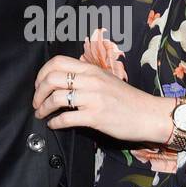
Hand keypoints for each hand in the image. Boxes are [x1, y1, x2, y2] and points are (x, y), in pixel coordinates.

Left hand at [33, 54, 175, 145]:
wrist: (149, 114)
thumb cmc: (128, 99)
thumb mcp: (106, 80)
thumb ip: (86, 78)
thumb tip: (64, 83)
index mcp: (92, 69)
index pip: (57, 62)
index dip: (42, 73)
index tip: (39, 84)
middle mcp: (90, 80)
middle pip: (51, 78)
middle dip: (38, 92)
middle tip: (37, 101)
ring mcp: (92, 98)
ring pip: (56, 98)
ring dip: (43, 108)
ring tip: (42, 114)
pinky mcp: (95, 116)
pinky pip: (66, 118)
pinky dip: (54, 122)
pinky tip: (54, 124)